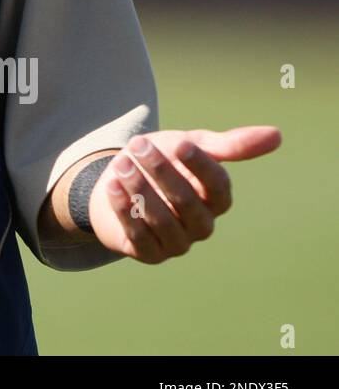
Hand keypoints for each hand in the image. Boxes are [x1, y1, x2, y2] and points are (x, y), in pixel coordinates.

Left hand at [89, 126, 281, 263]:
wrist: (117, 182)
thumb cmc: (161, 162)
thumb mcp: (188, 146)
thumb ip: (227, 144)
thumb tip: (277, 135)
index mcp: (216, 199)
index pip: (217, 185)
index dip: (201, 166)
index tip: (181, 144)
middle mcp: (201, 224)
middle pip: (187, 201)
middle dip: (161, 172)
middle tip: (138, 146)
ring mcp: (177, 243)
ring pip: (162, 220)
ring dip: (140, 190)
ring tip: (120, 164)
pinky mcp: (150, 254)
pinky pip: (139, 236)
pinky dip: (124, 210)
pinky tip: (112, 187)